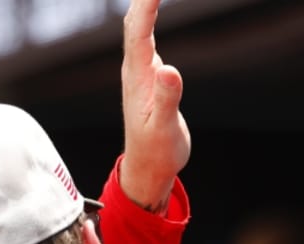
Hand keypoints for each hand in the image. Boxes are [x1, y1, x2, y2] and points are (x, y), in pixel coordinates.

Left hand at [119, 0, 188, 211]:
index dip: (146, 6)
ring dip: (144, 6)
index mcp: (138, 78)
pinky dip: (148, 21)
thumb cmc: (157, 150)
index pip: (139, 32)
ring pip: (137, 30)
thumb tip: (170, 70)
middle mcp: (135, 71)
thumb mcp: (163, 128)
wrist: (148, 167)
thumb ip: (166, 99)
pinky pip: (145, 40)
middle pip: (133, 24)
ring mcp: (140, 74)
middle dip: (144, 0)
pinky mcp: (149, 79)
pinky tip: (151, 13)